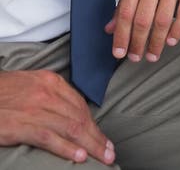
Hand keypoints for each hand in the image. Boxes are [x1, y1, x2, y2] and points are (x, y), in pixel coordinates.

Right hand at [0, 70, 114, 164]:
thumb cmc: (4, 92)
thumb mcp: (32, 85)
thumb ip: (51, 95)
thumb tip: (70, 114)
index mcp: (51, 81)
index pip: (80, 104)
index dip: (94, 124)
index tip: (103, 138)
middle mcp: (47, 92)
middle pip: (80, 117)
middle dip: (97, 136)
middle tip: (109, 152)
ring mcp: (35, 108)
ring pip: (71, 127)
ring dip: (90, 145)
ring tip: (102, 158)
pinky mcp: (22, 125)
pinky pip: (50, 138)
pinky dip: (67, 148)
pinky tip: (79, 157)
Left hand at [106, 0, 179, 63]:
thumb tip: (111, 25)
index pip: (124, 11)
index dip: (120, 35)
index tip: (119, 51)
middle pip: (142, 19)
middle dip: (137, 43)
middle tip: (135, 57)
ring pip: (163, 19)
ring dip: (156, 42)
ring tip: (153, 54)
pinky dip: (177, 29)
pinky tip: (171, 39)